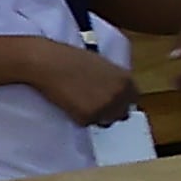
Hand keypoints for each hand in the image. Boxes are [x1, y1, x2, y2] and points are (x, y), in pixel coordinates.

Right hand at [27, 40, 143, 127]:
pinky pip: (86, 123)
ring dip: (95, 115)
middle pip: (121, 113)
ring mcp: (105, 108)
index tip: (109, 99)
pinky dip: (78, 117)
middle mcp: (120, 96)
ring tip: (78, 103)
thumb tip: (114, 90)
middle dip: (109, 110)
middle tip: (93, 103)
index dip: (120, 100)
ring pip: (104, 121)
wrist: (48, 63)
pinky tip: (68, 103)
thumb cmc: (69, 57)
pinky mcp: (88, 117)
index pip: (133, 99)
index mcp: (126, 80)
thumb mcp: (100, 64)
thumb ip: (113, 79)